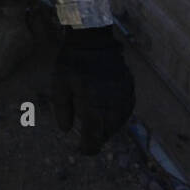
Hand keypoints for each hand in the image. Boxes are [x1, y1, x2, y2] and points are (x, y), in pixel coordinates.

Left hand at [51, 26, 134, 153]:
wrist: (94, 40)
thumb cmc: (72, 63)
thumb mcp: (59, 85)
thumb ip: (62, 109)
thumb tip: (66, 131)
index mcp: (94, 108)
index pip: (94, 139)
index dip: (87, 148)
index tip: (81, 150)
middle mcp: (112, 107)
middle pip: (106, 134)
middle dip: (95, 137)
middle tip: (84, 134)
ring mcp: (124, 99)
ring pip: (117, 124)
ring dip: (106, 127)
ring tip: (94, 121)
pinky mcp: (130, 91)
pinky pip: (125, 112)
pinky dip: (115, 115)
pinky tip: (106, 109)